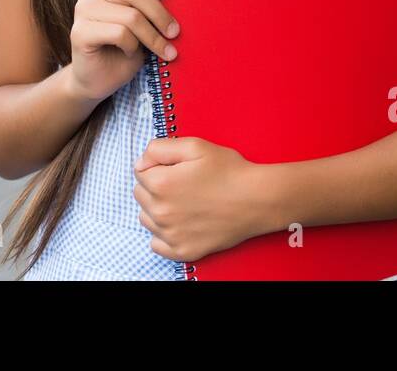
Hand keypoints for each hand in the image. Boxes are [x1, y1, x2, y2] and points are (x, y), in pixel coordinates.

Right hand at [68, 0, 179, 103]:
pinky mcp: (79, 32)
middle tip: (175, 33)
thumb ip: (150, 1)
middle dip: (160, 14)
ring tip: (161, 50)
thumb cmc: (126, 47)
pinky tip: (130, 53)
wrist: (99, 79)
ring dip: (152, 37)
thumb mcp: (142, 20)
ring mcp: (82, 10)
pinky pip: (119, 33)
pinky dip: (132, 46)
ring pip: (130, 16)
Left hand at [133, 136, 268, 262]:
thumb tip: (141, 161)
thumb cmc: (228, 170)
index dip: (157, 165)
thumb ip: (159, 148)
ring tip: (183, 201)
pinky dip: (163, 234)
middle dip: (155, 185)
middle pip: (140, 194)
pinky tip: (180, 223)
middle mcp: (161, 213)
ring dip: (157, 208)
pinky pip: (156, 244)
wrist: (257, 199)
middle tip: (182, 182)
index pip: (139, 171)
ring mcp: (171, 235)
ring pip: (146, 218)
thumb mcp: (194, 145)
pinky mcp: (183, 251)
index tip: (176, 167)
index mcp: (160, 184)